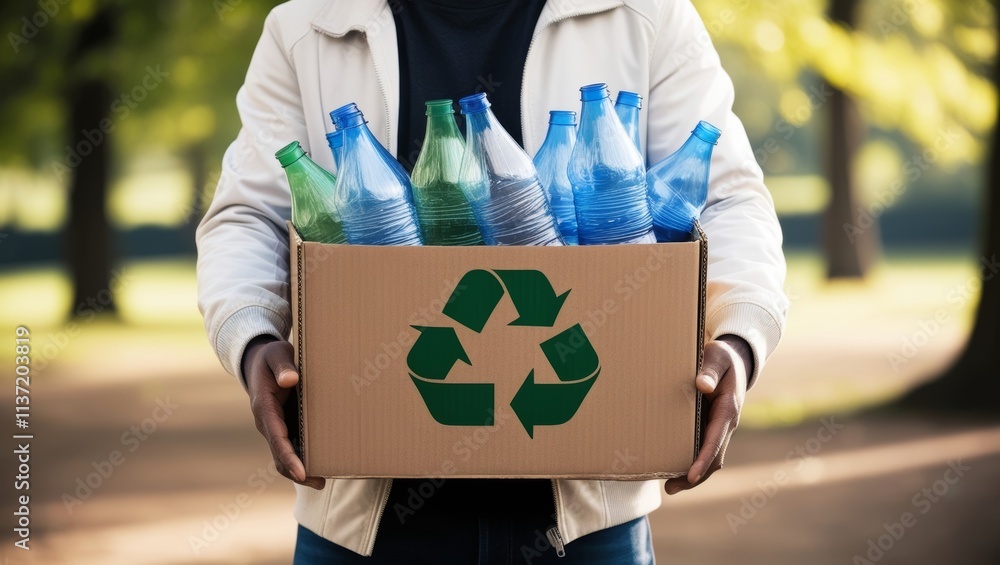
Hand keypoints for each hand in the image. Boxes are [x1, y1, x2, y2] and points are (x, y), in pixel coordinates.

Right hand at [242, 336, 323, 488]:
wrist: (259, 361)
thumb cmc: (271, 357)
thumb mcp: (275, 354)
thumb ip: (282, 365)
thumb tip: (290, 379)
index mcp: (264, 407)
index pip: (277, 438)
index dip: (289, 457)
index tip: (301, 473)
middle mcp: (267, 423)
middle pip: (280, 455)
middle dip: (297, 471)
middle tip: (320, 483)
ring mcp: (275, 427)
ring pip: (285, 455)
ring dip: (302, 469)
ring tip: (325, 479)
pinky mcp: (285, 426)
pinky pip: (293, 446)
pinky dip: (305, 457)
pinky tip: (324, 462)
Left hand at [664, 335, 751, 494]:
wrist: (736, 360)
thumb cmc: (722, 358)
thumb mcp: (717, 357)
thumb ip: (710, 369)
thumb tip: (702, 385)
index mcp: (728, 409)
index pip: (716, 439)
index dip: (703, 458)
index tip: (691, 475)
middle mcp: (726, 424)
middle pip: (714, 457)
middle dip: (695, 476)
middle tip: (670, 488)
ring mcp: (719, 428)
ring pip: (710, 457)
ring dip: (692, 474)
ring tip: (669, 487)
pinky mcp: (711, 427)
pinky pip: (703, 449)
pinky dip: (691, 460)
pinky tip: (672, 466)